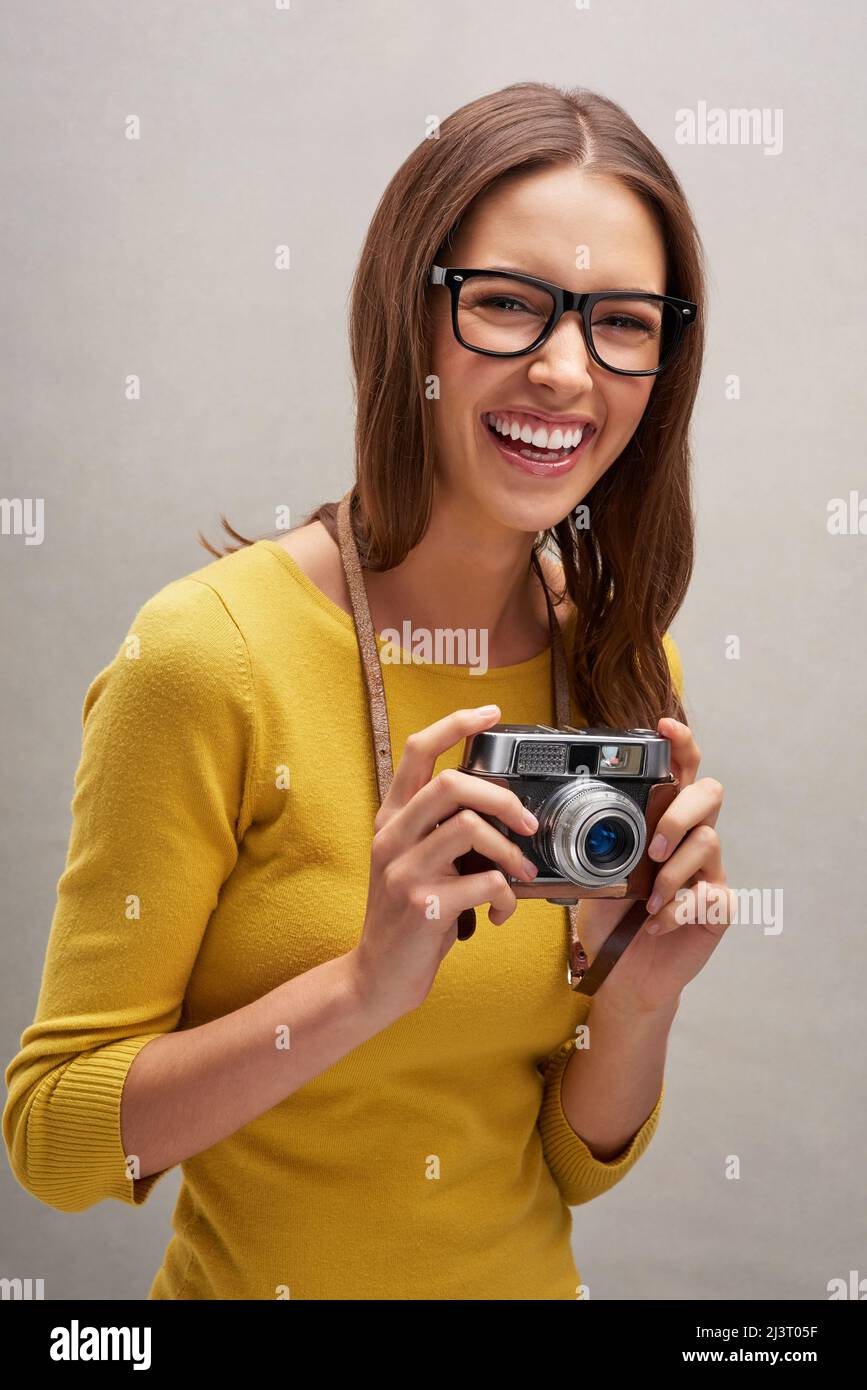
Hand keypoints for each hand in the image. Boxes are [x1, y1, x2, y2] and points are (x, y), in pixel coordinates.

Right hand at [348, 704, 538, 1018]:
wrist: (376, 978)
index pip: (417, 752)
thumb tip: (501, 811)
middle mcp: (391, 838)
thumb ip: (440, 833)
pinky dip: (507, 897)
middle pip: (450, 783)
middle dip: (502, 797)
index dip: (455, 724)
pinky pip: (484, 882)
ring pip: (470, 828)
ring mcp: (403, 871)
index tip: (491, 713)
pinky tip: (500, 913)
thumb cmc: (407, 918)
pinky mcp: (423, 905)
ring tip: (520, 873)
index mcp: (391, 820)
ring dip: (510, 851)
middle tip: (527, 823)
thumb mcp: (413, 864)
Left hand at [572, 717, 733, 1016]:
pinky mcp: (718, 907)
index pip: (680, 771)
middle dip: (680, 813)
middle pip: (710, 794)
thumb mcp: (590, 873)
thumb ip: (588, 842)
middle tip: (655, 848)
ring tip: (649, 899)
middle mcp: (690, 839)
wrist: (624, 976)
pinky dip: (679, 909)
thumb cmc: (611, 918)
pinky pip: (711, 895)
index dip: (679, 744)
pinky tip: (657, 923)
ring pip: (709, 843)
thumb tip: (551, 815)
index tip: (664, 726)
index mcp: (661, 821)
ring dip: (674, 872)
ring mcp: (709, 871)